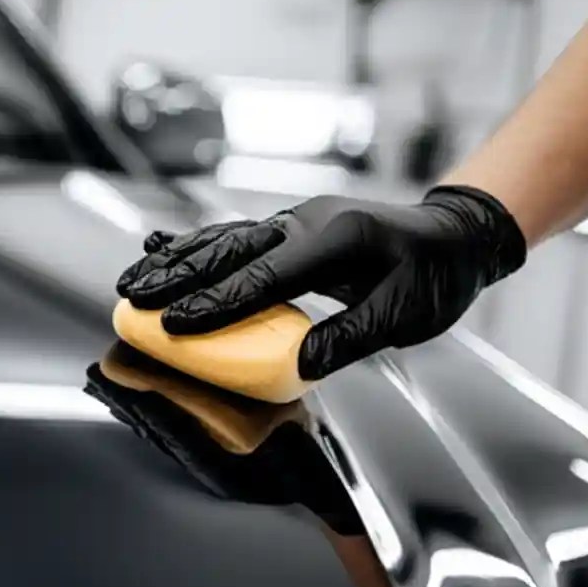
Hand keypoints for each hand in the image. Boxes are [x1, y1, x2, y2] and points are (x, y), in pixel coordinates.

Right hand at [116, 186, 526, 379]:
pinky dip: (195, 246)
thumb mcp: (406, 314)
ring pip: (223, 238)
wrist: (454, 234)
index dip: (216, 302)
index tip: (175, 324)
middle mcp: (305, 223)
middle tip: (133, 300)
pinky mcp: (291, 230)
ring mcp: (295, 221)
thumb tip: (298, 364)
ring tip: (133, 279)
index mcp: (333, 240)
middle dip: (177, 277)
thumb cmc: (435, 276)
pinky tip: (162, 250)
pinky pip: (234, 236)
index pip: (263, 276)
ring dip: (176, 260)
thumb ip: (351, 336)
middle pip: (227, 250)